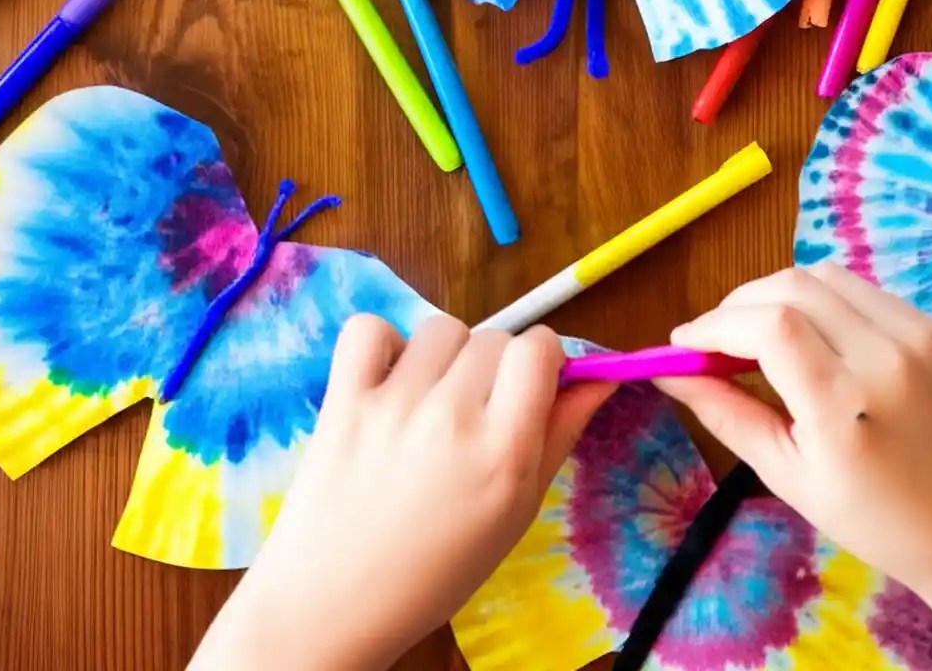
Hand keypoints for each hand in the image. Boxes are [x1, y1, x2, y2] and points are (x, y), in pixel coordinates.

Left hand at [190, 314, 615, 669]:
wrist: (333, 602)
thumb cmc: (436, 570)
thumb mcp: (517, 512)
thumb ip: (559, 436)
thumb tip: (598, 377)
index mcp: (504, 452)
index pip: (539, 348)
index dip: (543, 360)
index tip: (532, 386)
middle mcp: (452, 417)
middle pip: (495, 338)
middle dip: (496, 366)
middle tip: (477, 414)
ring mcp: (393, 404)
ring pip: (441, 328)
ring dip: (446, 355)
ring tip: (431, 401)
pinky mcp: (342, 400)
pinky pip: (370, 329)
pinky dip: (384, 345)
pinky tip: (388, 383)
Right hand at [655, 264, 931, 597]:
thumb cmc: (877, 521)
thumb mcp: (790, 477)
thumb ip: (728, 415)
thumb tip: (671, 375)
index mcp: (845, 406)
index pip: (767, 326)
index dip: (713, 324)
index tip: (683, 345)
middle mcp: (883, 357)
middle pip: (790, 286)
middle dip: (736, 306)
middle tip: (712, 343)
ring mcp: (914, 336)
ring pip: (822, 277)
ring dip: (775, 295)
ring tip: (753, 337)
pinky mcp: (930, 329)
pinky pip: (858, 290)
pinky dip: (817, 301)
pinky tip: (806, 338)